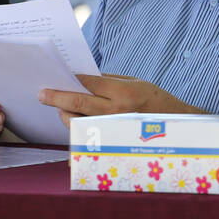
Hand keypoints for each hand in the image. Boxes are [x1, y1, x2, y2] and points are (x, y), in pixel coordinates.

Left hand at [38, 73, 197, 125]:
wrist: (176, 126)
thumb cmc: (157, 101)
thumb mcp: (136, 83)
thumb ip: (110, 81)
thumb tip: (83, 79)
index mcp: (123, 92)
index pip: (88, 82)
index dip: (72, 78)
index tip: (61, 75)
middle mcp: (115, 112)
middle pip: (77, 103)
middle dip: (56, 97)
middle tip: (42, 94)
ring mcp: (111, 129)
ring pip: (76, 123)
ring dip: (65, 115)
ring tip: (61, 109)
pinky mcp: (110, 142)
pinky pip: (86, 139)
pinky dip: (76, 134)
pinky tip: (72, 129)